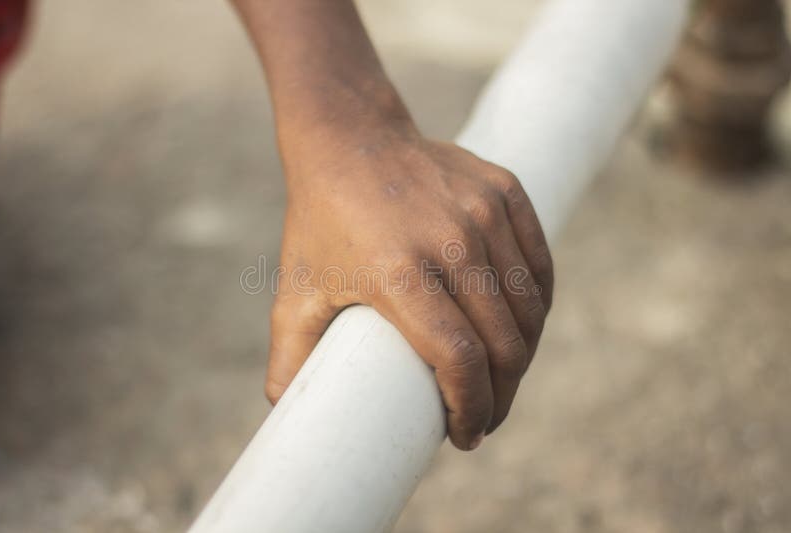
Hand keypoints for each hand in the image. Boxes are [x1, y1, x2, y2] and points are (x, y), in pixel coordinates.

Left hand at [267, 122, 552, 450]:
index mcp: (397, 271)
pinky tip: (521, 333)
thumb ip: (287, 358)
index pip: (459, 357)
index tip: (466, 434)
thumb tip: (286, 414)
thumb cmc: (321, 221)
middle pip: (503, 342)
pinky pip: (539, 266)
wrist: (350, 138)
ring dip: (522, 358)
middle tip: (485, 418)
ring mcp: (483, 212)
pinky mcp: (505, 192)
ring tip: (501, 382)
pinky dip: (537, 309)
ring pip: (529, 308)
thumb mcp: (295, 291)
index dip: (472, 408)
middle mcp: (449, 239)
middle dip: (501, 397)